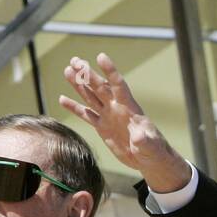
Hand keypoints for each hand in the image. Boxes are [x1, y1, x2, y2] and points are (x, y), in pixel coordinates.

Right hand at [59, 52, 190, 192]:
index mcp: (130, 108)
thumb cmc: (154, 150)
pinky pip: (86, 115)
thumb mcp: (150, 146)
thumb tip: (139, 136)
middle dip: (88, 74)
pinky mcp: (102, 127)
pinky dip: (74, 107)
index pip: (118, 85)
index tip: (100, 56)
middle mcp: (117, 108)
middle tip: (75, 60)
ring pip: (91, 97)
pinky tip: (62, 99)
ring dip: (79, 85)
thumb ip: (143, 140)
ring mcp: (108, 116)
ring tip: (67, 71)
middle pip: (100, 87)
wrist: (148, 159)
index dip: (110, 71)